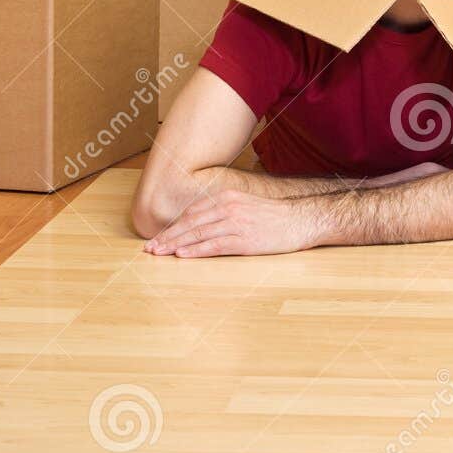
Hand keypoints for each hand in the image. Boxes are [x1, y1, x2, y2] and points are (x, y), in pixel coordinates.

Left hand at [144, 187, 316, 257]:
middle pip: (190, 223)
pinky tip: (182, 256)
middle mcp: (228, 206)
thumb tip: (200, 225)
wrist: (302, 220)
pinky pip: (215, 245)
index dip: (172, 226)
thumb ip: (223, 211)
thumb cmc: (274, 216)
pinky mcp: (245, 239)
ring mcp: (237, 222)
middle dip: (168, 236)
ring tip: (160, 253)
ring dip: (176, 244)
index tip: (157, 238)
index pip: (191, 212)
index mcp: (226, 196)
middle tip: (150, 248)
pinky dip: (196, 250)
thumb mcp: (245, 205)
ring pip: (198, 233)